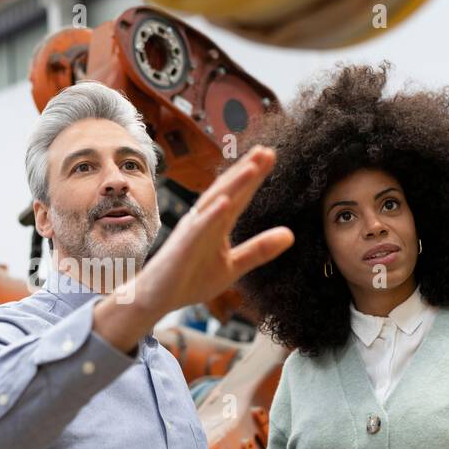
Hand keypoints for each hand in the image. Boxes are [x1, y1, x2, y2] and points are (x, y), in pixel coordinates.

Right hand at [93, 146, 293, 350]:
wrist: (157, 298)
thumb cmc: (190, 280)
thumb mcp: (233, 266)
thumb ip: (259, 250)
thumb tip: (290, 234)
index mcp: (217, 225)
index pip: (240, 197)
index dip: (255, 177)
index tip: (271, 156)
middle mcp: (205, 221)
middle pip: (228, 191)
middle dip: (246, 170)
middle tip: (266, 150)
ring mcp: (192, 232)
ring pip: (214, 203)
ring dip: (232, 184)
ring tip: (251, 167)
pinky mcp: (182, 247)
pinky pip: (198, 228)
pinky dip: (212, 214)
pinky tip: (225, 202)